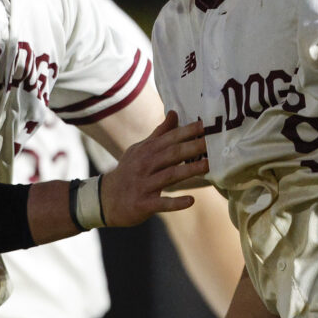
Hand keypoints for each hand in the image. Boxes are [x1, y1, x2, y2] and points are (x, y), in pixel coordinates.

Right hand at [102, 111, 209, 226]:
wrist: (105, 199)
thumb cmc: (128, 172)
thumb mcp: (140, 150)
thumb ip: (159, 133)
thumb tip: (174, 113)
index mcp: (146, 150)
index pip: (169, 138)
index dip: (187, 131)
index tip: (206, 125)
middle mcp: (145, 165)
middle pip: (172, 154)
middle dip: (193, 147)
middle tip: (213, 142)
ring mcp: (143, 185)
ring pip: (169, 176)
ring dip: (189, 170)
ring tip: (207, 166)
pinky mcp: (143, 204)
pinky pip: (161, 203)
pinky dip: (176, 203)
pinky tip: (191, 201)